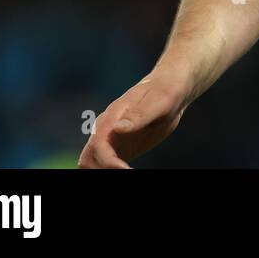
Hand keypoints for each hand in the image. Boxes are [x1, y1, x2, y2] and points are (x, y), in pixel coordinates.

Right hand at [78, 65, 192, 168]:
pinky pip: (107, 165)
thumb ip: (139, 115)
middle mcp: (106, 128)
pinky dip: (112, 171)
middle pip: (88, 158)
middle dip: (101, 170)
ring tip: (129, 170)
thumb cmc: (165, 90)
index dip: (109, 162)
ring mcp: (111, 139)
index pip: (99, 145)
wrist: (170, 87)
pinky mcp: (119, 148)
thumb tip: (118, 128)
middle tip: (128, 171)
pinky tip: (130, 171)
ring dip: (104, 171)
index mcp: (113, 116)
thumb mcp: (159, 100)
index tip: (127, 170)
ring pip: (93, 163)